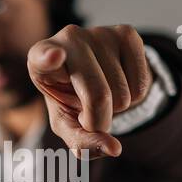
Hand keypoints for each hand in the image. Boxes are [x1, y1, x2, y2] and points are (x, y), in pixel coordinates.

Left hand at [27, 24, 151, 159]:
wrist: (92, 72)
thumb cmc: (70, 98)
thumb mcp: (66, 123)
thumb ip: (82, 143)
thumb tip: (114, 148)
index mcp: (40, 58)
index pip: (43, 56)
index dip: (49, 58)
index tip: (54, 57)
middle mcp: (68, 37)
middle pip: (98, 96)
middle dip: (100, 121)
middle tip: (89, 114)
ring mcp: (99, 33)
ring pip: (123, 94)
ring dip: (116, 108)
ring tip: (102, 94)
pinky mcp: (126, 33)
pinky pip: (141, 85)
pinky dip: (133, 97)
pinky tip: (118, 83)